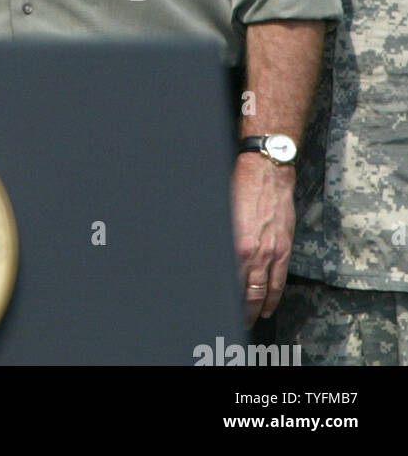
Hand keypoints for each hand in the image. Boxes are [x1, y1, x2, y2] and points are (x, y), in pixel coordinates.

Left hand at [231, 154, 294, 325]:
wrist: (267, 174)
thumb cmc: (240, 187)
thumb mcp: (222, 212)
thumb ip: (220, 235)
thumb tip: (211, 253)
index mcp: (236, 244)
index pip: (229, 279)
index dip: (224, 296)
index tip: (219, 306)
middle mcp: (254, 252)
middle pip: (247, 290)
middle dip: (241, 309)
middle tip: (234, 320)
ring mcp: (271, 252)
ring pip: (263, 290)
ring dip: (256, 308)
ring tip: (250, 320)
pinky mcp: (284, 248)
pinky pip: (279, 280)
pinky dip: (273, 296)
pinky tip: (268, 306)